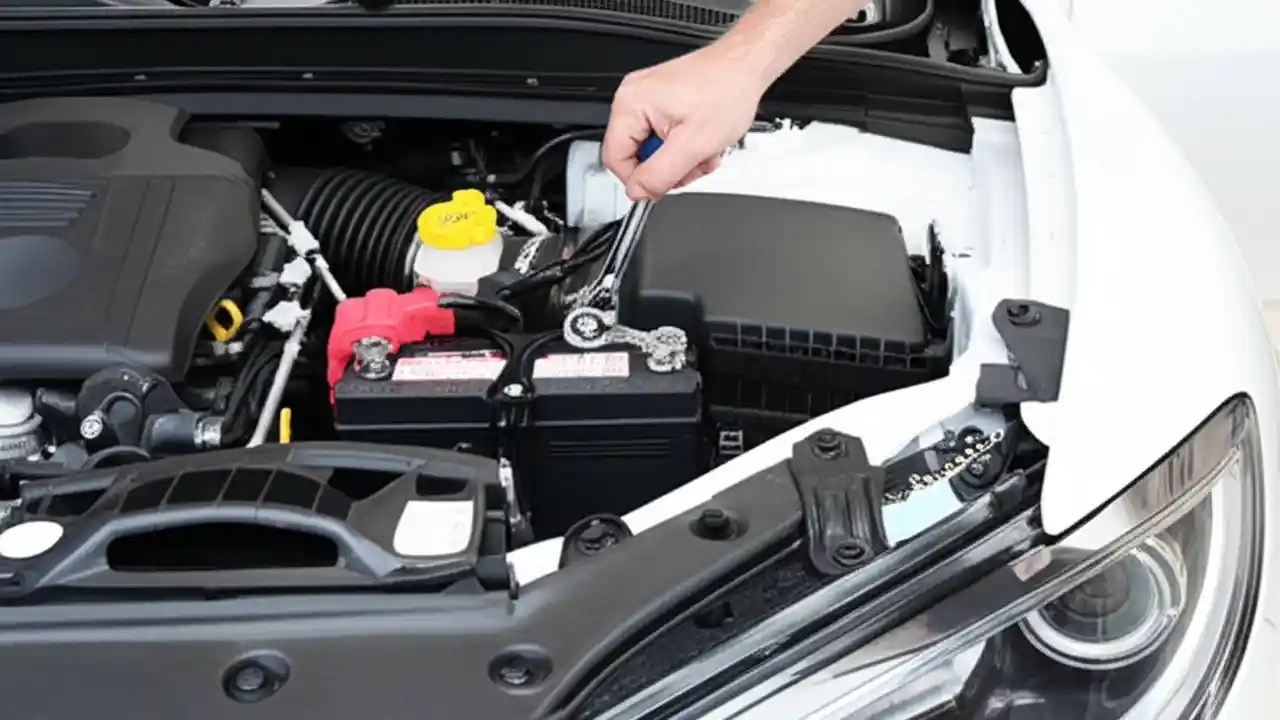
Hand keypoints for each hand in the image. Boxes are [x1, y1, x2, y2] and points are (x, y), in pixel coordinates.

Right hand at [603, 46, 765, 200]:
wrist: (746, 67)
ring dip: (681, 160)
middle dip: (668, 169)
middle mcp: (633, 98)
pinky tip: (702, 140)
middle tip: (693, 162)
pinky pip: (664, 138)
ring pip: (653, 150)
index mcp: (630, 104)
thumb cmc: (727, 91)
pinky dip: (685, 147)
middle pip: (635, 156)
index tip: (663, 185)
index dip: (639, 180)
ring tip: (703, 149)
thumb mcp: (693, 145)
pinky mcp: (663, 102)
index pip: (615, 159)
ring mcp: (648, 99)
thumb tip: (637, 192)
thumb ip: (659, 175)